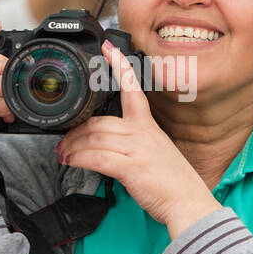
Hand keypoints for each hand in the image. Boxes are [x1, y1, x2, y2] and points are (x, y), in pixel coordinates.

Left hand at [56, 39, 219, 236]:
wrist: (189, 203)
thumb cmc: (173, 182)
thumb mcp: (155, 153)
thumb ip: (133, 144)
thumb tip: (108, 147)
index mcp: (148, 126)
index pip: (133, 89)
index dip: (120, 67)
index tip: (108, 50)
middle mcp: (142, 132)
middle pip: (99, 121)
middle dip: (75, 131)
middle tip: (63, 142)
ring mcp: (137, 148)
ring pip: (93, 137)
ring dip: (72, 146)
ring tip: (63, 154)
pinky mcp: (130, 167)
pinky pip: (96, 157)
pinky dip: (78, 158)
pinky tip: (71, 162)